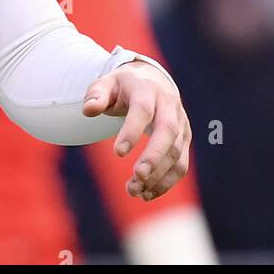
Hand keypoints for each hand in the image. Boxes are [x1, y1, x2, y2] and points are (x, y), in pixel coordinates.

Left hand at [82, 60, 190, 202]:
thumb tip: (88, 111)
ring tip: (134, 190)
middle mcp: (168, 104)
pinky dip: (167, 182)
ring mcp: (180, 122)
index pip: (143, 110)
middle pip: (167, 130)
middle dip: (154, 156)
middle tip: (137, 176)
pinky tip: (147, 194)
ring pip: (176, 151)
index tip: (117, 153)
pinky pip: (181, 164)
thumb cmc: (124, 86)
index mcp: (147, 88)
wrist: (152, 80)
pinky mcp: (184, 138)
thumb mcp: (107, 83)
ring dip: (158, 175)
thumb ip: (96, 95)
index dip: (132, 131)